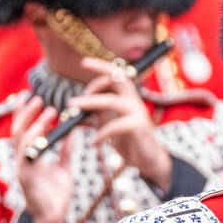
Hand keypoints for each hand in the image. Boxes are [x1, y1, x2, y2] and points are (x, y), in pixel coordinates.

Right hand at [11, 95, 74, 222]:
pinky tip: (44, 129)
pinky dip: (35, 140)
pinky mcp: (25, 177)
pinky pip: (27, 154)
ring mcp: (21, 168)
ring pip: (22, 139)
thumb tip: (72, 132)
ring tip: (46, 108)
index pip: (24, 131)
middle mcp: (22, 160)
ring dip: (33, 122)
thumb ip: (66, 152)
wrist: (55, 219)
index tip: (34, 97)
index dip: (26, 115)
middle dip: (24, 113)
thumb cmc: (57, 196)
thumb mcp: (64, 169)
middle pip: (18, 131)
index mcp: (30, 157)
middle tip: (35, 96)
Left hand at [68, 57, 172, 190]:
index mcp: (128, 98)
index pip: (117, 75)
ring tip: (73, 106)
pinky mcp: (138, 126)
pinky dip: (100, 134)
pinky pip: (114, 126)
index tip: (84, 62)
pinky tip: (94, 143)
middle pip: (118, 78)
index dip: (101, 67)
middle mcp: (134, 101)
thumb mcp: (111, 124)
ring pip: (110, 101)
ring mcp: (138, 112)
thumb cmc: (130, 141)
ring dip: (89, 102)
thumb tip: (82, 105)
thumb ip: (100, 113)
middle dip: (97, 75)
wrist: (149, 160)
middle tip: (78, 77)